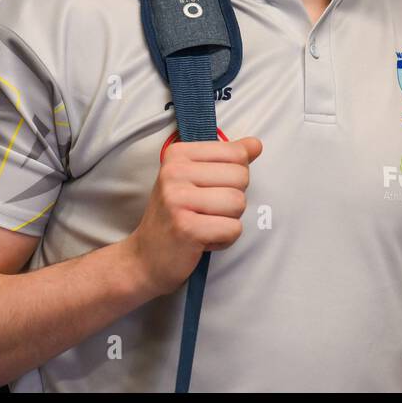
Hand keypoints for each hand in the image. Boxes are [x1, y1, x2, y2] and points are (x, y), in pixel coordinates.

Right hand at [127, 136, 263, 295]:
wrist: (146, 258)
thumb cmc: (175, 216)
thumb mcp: (196, 179)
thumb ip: (227, 158)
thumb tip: (255, 144)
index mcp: (178, 154)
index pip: (237, 153)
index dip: (234, 176)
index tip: (209, 190)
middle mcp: (174, 172)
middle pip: (241, 177)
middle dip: (233, 199)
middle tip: (206, 211)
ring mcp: (178, 199)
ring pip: (239, 202)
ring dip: (229, 220)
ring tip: (205, 224)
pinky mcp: (186, 227)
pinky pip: (233, 228)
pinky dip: (225, 239)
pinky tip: (203, 239)